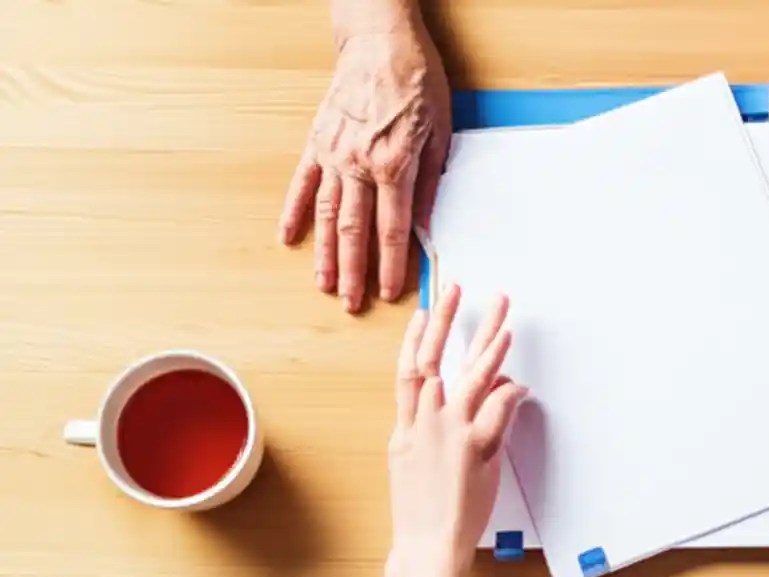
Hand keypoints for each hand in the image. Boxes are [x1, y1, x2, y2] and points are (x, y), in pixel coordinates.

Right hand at [279, 0, 451, 312]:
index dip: (392, 264)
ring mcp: (333, 154)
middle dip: (354, 272)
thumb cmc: (416, 81)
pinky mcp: (317, 142)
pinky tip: (289, 238)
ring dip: (325, 253)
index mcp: (394, 164)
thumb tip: (425, 224)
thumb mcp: (441, 132)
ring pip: (327, 214)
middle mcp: (359, 164)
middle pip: (355, 230)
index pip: (393, 228)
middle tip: (351, 303)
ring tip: (324, 284)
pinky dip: (294, 212)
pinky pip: (303, 184)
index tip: (391, 291)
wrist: (379, 41)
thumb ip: (430, 182)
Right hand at [388, 285, 526, 569]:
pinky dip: (509, 393)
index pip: (409, 369)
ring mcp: (448, 435)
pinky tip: (520, 381)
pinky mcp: (474, 450)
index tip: (427, 309)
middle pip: (435, 359)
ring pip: (469, 379)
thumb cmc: (420, 514)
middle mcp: (423, 424)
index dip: (417, 336)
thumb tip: (454, 404)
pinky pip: (495, 412)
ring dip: (487, 347)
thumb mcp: (414, 466)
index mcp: (404, 428)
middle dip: (449, 320)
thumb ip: (432, 429)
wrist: (424, 550)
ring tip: (503, 322)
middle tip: (462, 289)